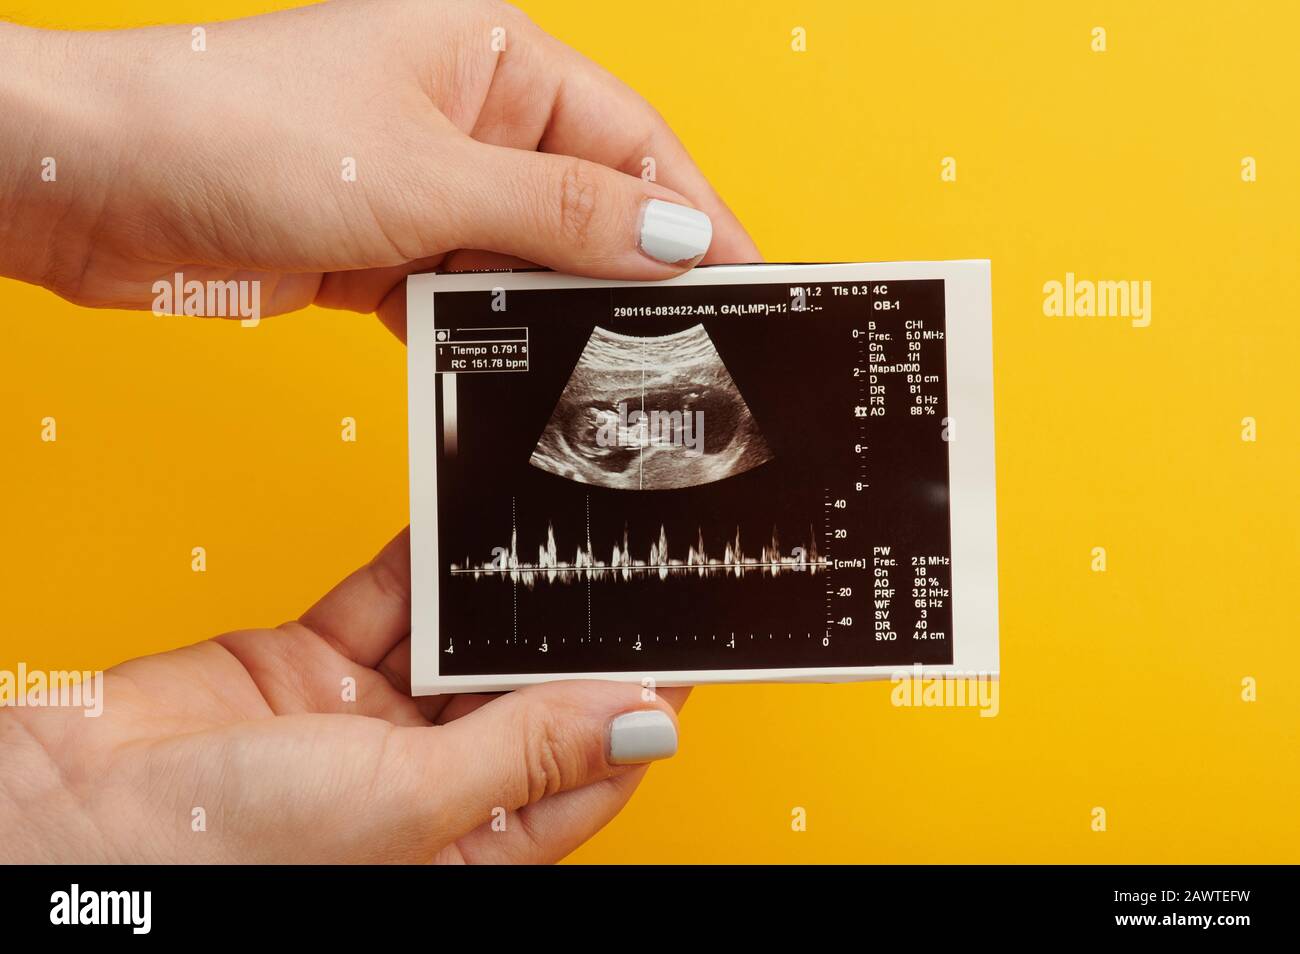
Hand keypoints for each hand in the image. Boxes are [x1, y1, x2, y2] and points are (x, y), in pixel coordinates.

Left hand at [0, 0, 759, 333]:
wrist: (87, 182)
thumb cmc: (232, 130)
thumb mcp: (425, 176)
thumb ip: (557, 213)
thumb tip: (672, 236)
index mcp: (491, 56)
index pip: (630, 137)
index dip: (690, 210)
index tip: (745, 275)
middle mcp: (465, 114)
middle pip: (587, 200)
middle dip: (625, 270)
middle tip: (678, 340)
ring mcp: (424, 183)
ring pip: (526, 255)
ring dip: (548, 306)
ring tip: (592, 364)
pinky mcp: (382, 247)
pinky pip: (463, 292)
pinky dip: (481, 328)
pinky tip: (500, 362)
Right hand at [0, 528, 685, 862]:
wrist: (67, 817)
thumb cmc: (218, 859)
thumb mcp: (407, 804)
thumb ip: (527, 752)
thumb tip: (640, 721)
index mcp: (464, 846)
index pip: (581, 771)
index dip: (633, 709)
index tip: (679, 646)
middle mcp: (424, 786)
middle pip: (524, 697)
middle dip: (562, 636)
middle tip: (616, 565)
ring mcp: (366, 722)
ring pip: (456, 641)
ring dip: (493, 592)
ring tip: (544, 532)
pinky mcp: (311, 665)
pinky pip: (386, 603)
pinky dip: (418, 565)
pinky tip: (458, 527)